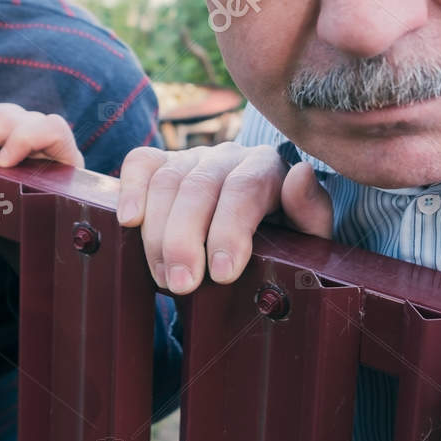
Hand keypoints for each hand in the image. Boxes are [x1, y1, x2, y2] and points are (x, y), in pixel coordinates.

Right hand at [116, 141, 332, 292]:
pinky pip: (141, 163)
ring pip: (167, 181)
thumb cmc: (285, 242)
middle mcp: (230, 155)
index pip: (245, 188)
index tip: (221, 274)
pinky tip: (129, 222)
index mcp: (269, 168)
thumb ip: (311, 211)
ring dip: (159, 233)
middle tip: (182, 285)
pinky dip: (131, 189)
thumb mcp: (308, 237)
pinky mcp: (163, 164)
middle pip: (200, 186)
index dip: (230, 230)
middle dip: (186, 239)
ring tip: (164, 278)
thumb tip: (299, 174)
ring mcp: (194, 157)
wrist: (258, 240)